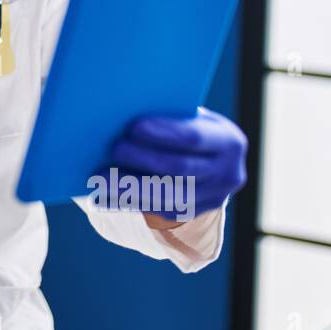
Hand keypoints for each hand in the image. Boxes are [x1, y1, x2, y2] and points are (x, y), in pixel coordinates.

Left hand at [105, 108, 246, 223]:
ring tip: (101, 177)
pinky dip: (130, 200)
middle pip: (178, 170)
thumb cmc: (188, 126)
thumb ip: (170, 117)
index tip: (134, 127)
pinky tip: (106, 194)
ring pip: (167, 197)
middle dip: (143, 159)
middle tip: (115, 148)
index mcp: (229, 142)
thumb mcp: (192, 117)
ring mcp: (212, 199)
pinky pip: (157, 211)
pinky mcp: (192, 214)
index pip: (195, 138)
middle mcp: (227, 174)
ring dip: (131, 187)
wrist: (210, 159)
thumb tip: (124, 115)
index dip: (164, 133)